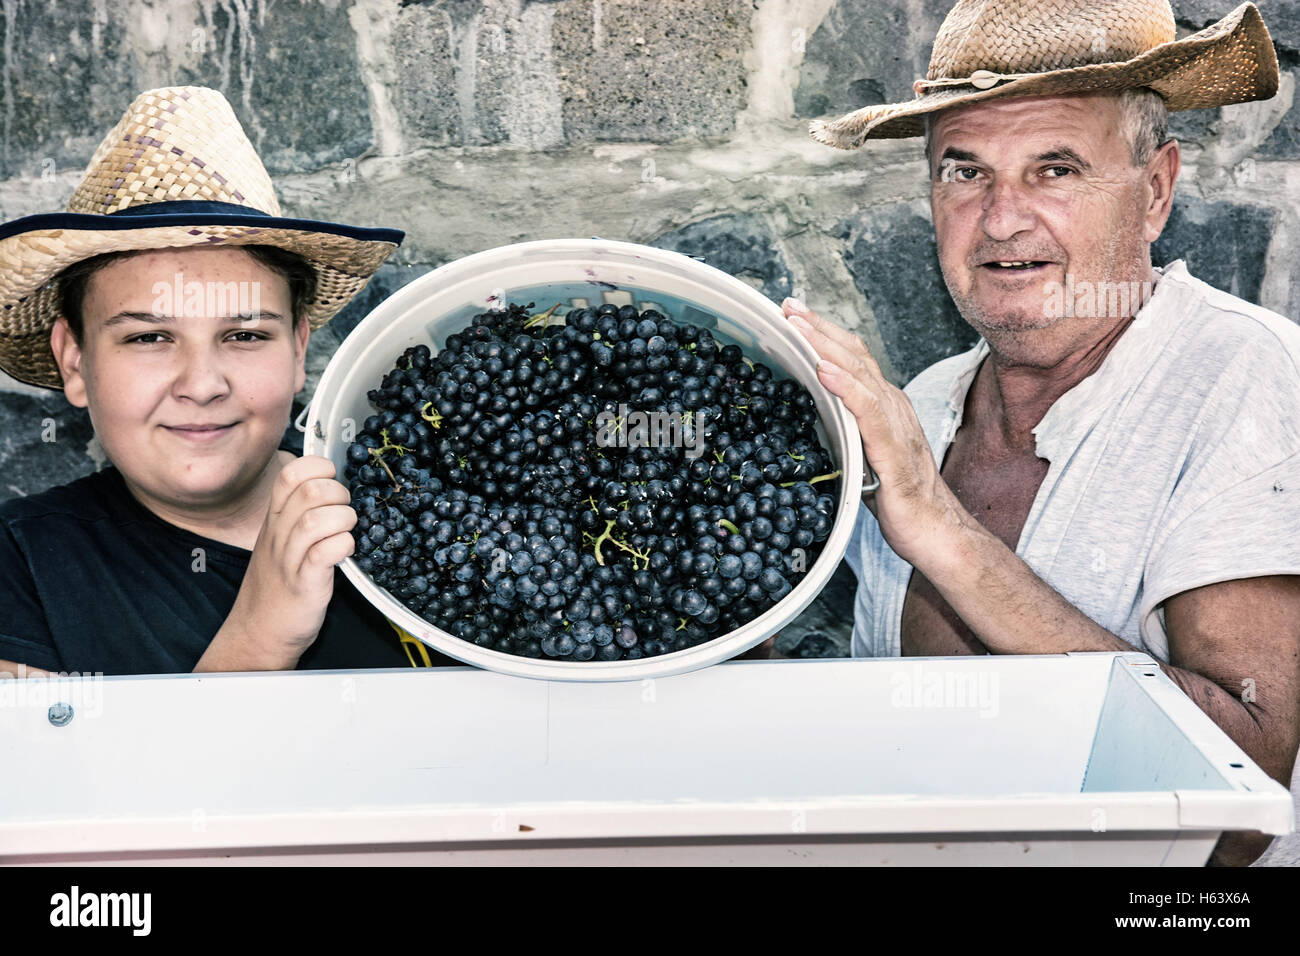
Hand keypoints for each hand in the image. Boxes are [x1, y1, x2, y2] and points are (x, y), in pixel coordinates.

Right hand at [199, 456, 355, 670]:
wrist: (258, 632)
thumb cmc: (277, 584)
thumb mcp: (279, 540)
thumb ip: (298, 513)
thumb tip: (330, 487)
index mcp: (274, 519)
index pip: (290, 474)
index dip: (318, 468)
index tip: (333, 481)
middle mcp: (279, 535)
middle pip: (309, 492)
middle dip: (339, 493)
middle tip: (345, 510)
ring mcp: (290, 559)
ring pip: (316, 520)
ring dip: (343, 519)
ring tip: (347, 530)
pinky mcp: (304, 584)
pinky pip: (324, 554)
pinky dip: (342, 545)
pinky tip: (346, 549)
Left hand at [781, 297, 964, 565]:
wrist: (932, 529)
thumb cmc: (897, 497)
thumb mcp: (860, 453)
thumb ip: (842, 429)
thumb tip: (811, 416)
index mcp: (883, 405)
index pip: (851, 358)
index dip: (824, 333)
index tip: (794, 315)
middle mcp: (891, 406)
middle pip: (853, 354)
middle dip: (819, 327)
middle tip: (788, 305)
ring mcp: (894, 424)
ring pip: (859, 373)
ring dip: (825, 345)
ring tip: (798, 326)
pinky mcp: (892, 449)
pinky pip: (867, 410)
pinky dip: (845, 386)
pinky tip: (824, 370)